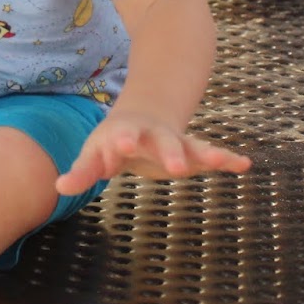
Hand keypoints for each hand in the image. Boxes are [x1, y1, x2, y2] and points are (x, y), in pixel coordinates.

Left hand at [55, 110, 249, 194]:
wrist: (143, 115)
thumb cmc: (112, 140)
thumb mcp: (94, 154)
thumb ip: (82, 171)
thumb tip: (59, 187)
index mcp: (125, 134)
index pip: (121, 138)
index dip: (120, 143)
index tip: (119, 147)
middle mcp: (153, 135)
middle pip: (162, 142)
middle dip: (169, 152)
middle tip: (174, 167)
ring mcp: (176, 142)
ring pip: (193, 146)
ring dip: (206, 153)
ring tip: (220, 160)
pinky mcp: (193, 152)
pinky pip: (212, 154)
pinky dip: (228, 158)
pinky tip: (244, 164)